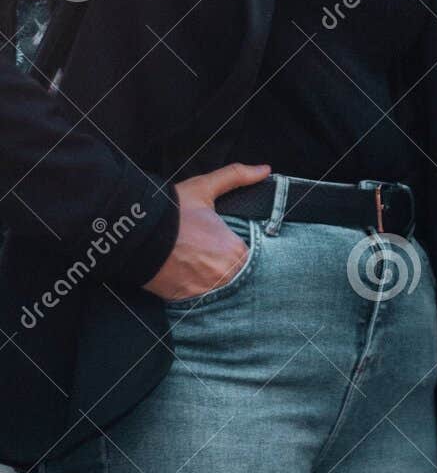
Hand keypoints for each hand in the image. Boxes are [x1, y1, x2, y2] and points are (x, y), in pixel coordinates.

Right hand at [142, 162, 272, 300]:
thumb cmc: (171, 211)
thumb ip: (237, 176)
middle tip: (208, 255)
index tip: (224, 244)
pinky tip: (189, 278)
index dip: (236, 249)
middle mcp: (226, 275)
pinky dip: (198, 292)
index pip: (249, 256)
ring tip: (198, 266)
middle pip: (236, 274)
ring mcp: (207, 292)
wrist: (134, 234)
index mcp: (236, 250)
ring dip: (214, 280)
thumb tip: (265, 170)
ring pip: (221, 289)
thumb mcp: (205, 188)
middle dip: (226, 266)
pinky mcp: (187, 302)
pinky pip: (202, 300)